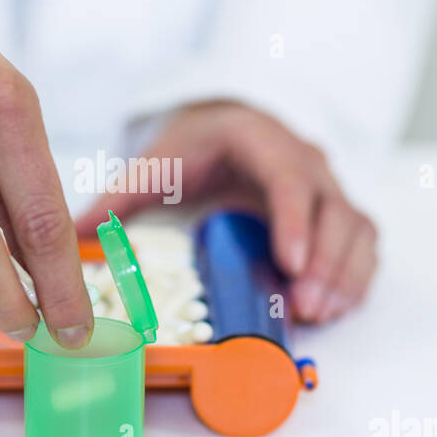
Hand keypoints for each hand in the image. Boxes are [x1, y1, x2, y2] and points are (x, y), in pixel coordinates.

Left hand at [73, 101, 376, 322]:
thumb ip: (119, 199)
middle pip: (333, 209)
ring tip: (318, 314)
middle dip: (324, 261)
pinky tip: (335, 309)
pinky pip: (363, 243)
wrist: (231, 122)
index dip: (292, 220)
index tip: (290, 261)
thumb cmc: (196, 144)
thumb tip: (73, 234)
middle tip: (305, 306)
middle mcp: (306, 161)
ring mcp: (328, 187)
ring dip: (344, 273)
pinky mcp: (337, 212)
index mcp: (261, 142)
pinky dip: (355, 276)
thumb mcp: (157, 163)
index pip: (288, 179)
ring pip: (356, 228)